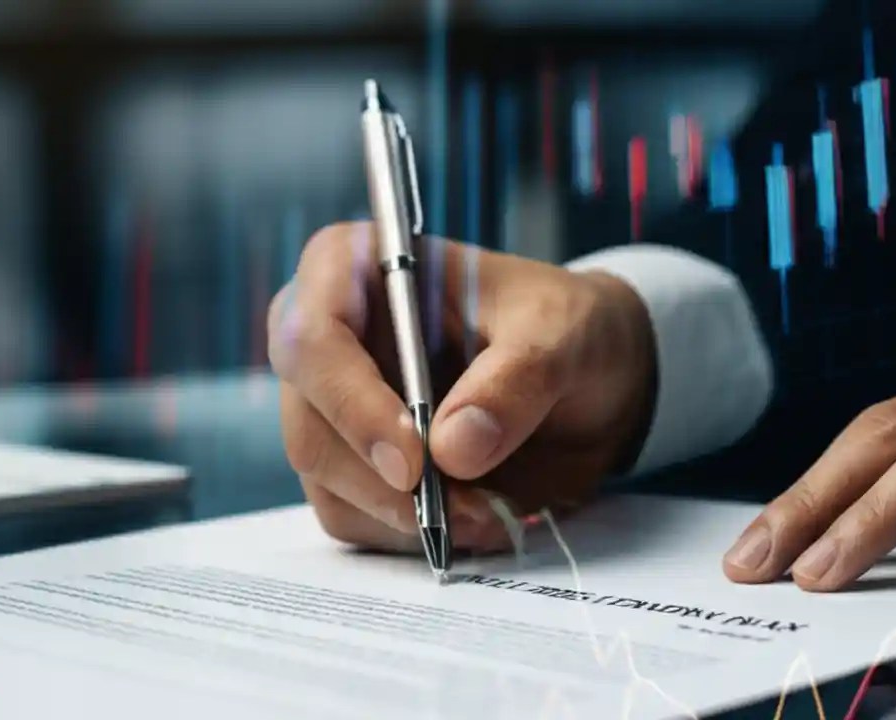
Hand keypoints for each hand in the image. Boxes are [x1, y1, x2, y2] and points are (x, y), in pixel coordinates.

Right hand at [268, 222, 655, 553]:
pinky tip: (471, 516)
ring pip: (326, 479)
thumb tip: (453, 448)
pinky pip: (351, 515)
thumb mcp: (562, 335)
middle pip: (309, 423)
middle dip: (384, 481)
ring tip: (488, 512)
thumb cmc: (562, 328)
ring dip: (403, 514)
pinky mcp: (349, 463)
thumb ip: (517, 380)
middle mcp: (326, 337)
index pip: (312, 336)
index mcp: (355, 267)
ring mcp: (331, 405)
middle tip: (468, 508)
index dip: (352, 402)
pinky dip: (407, 532)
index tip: (414, 461)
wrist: (586, 378)